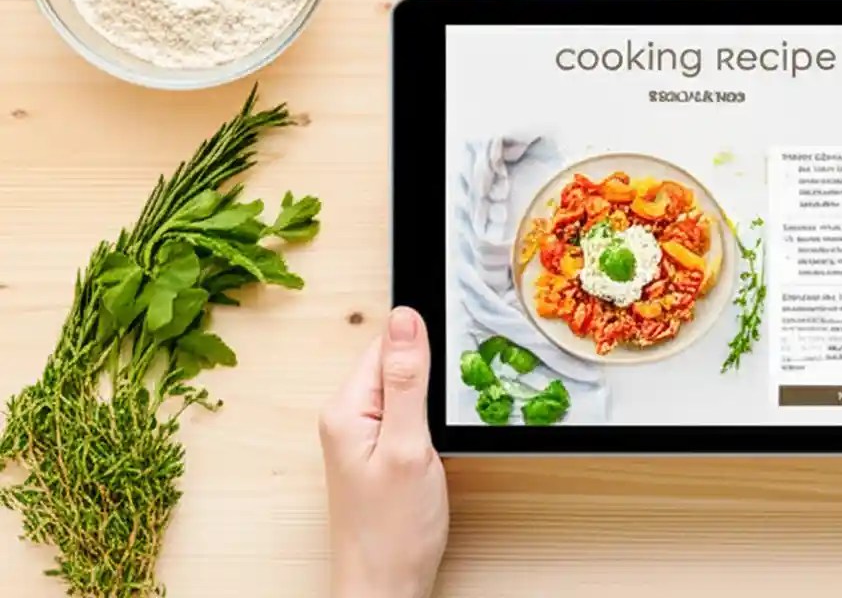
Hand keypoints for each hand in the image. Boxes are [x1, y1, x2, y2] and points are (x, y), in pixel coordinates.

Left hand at [320, 307, 448, 597]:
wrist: (384, 588)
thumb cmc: (393, 531)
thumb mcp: (409, 446)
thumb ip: (408, 380)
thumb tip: (405, 317)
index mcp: (346, 408)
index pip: (386, 345)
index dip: (424, 351)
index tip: (449, 373)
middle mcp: (347, 417)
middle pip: (395, 365)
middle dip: (430, 381)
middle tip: (442, 420)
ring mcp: (360, 437)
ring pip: (405, 392)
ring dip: (430, 406)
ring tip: (437, 442)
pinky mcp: (377, 454)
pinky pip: (405, 418)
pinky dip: (427, 427)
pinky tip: (433, 451)